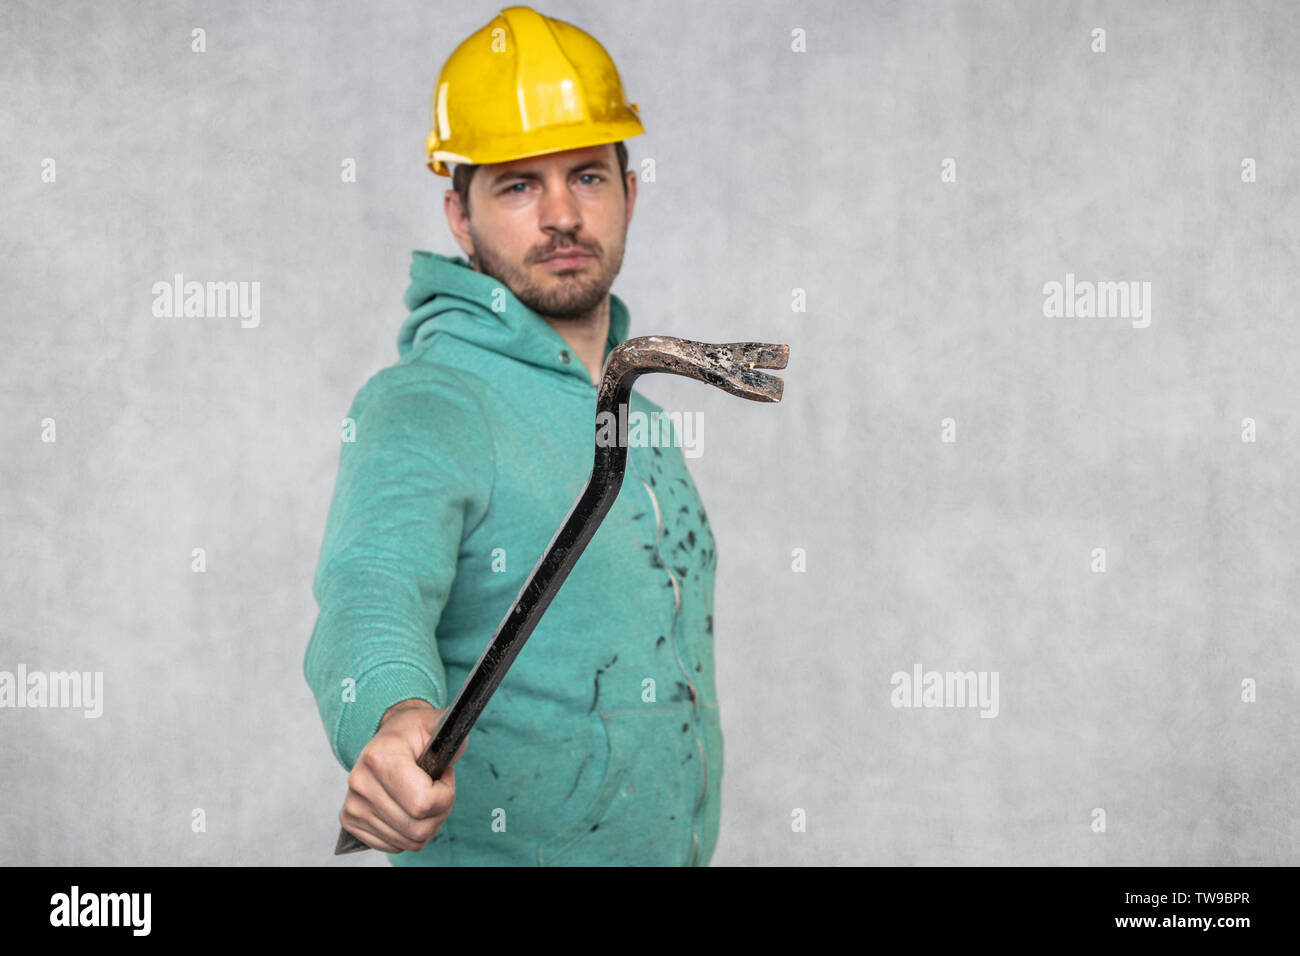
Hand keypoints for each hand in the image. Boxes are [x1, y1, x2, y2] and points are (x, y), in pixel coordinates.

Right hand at [338, 698, 466, 853]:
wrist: (387, 737)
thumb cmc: (413, 733)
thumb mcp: (435, 722)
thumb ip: (451, 726)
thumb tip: (462, 722)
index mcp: (380, 757)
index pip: (423, 802)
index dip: (445, 794)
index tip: (444, 776)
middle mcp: (361, 783)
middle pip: (418, 827)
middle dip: (440, 812)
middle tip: (439, 790)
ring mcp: (353, 804)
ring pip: (409, 841)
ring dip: (426, 824)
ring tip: (425, 797)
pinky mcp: (351, 820)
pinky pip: (394, 845)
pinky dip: (409, 833)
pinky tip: (408, 809)